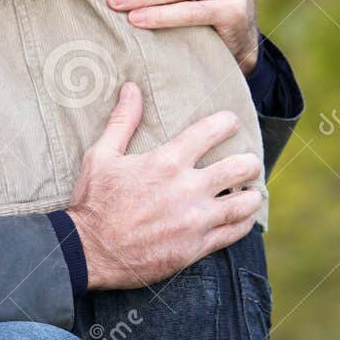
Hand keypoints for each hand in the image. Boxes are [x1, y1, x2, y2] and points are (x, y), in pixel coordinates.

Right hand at [68, 82, 262, 288]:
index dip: (227, 123)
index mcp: (167, 161)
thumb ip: (122, 121)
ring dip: (252, 194)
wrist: (88, 252)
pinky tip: (241, 218)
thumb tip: (131, 88)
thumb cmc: (93, 201)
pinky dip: (243, 223)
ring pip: (245, 203)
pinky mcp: (195, 247)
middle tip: (247, 163)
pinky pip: (234, 232)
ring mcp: (195, 220)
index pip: (212, 130)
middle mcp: (187, 189)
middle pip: (241, 167)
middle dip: (249, 162)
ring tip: (249, 192)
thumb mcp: (101, 155)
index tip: (230, 124)